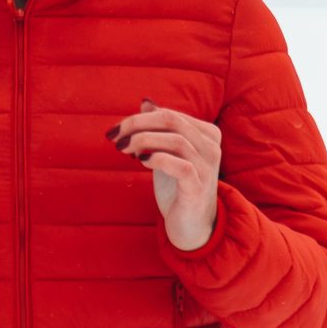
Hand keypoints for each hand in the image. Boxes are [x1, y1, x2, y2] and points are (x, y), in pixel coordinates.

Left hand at [110, 98, 222, 250]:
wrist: (191, 224)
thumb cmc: (178, 186)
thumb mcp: (168, 153)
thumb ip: (160, 128)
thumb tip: (146, 103)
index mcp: (206, 133)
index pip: (169, 115)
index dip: (139, 119)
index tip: (115, 131)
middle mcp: (211, 146)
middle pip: (171, 121)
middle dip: (137, 125)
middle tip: (115, 137)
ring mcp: (208, 167)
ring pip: (176, 141)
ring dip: (143, 141)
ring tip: (124, 150)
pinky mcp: (199, 188)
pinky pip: (182, 166)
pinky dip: (158, 159)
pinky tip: (141, 162)